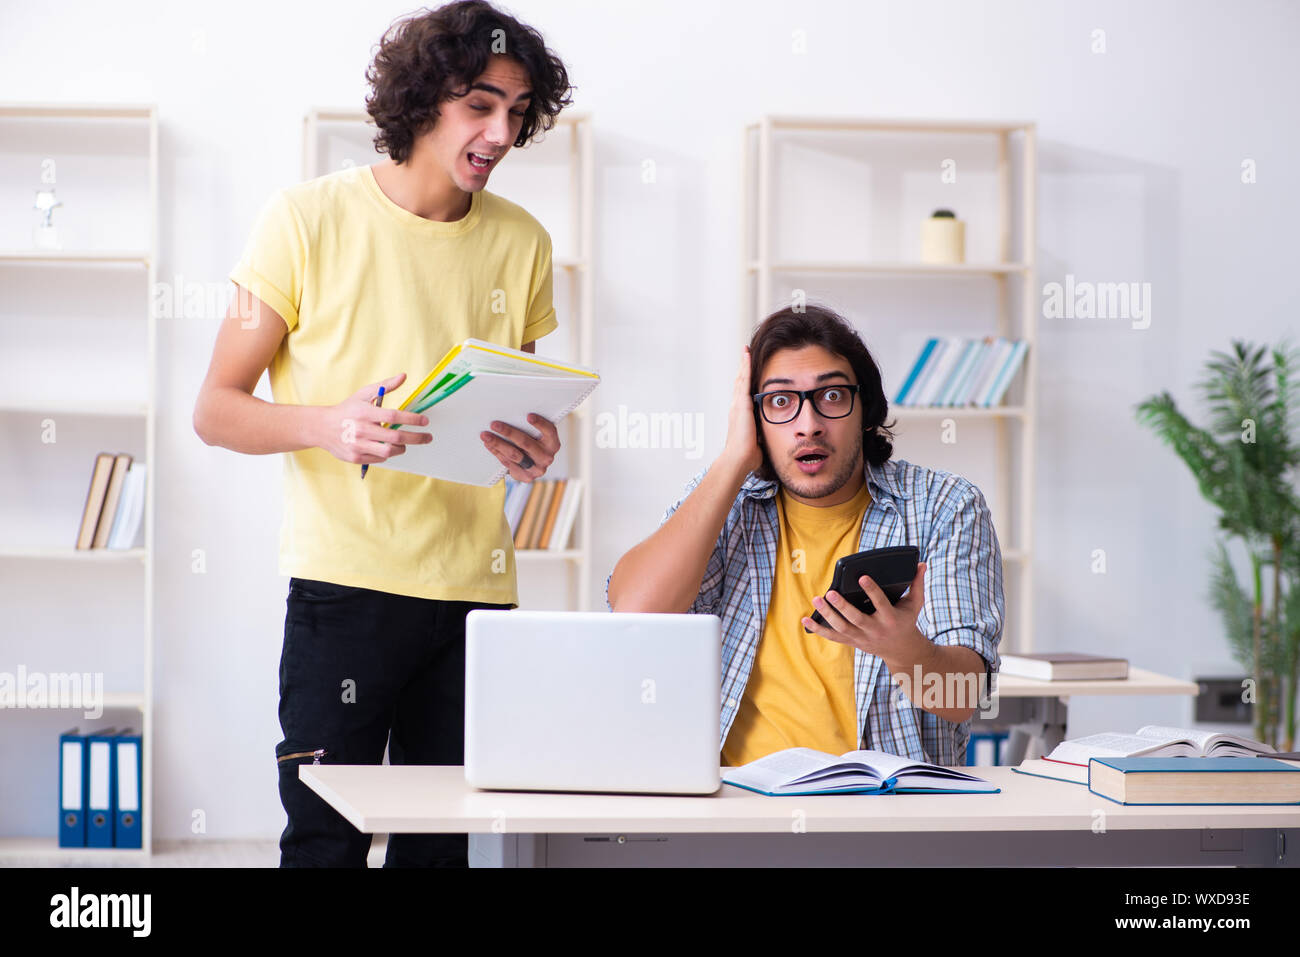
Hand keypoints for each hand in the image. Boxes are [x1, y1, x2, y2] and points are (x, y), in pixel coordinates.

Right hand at [316, 373, 430, 464]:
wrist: (322, 427)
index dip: (412, 419)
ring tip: (404, 443)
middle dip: (416, 438)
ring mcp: (358, 445)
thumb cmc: (347, 410)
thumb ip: (385, 386)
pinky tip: (387, 447)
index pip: (393, 415)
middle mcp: (361, 429)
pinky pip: (380, 458)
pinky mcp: (355, 457)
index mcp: (364, 412)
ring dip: (402, 447)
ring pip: (389, 451)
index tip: (425, 421)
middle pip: (396, 437)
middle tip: (427, 437)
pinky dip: (387, 453)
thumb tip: (403, 376)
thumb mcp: (363, 394)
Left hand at [480, 413, 559, 481]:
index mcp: (553, 444)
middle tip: (494, 424)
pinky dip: (496, 452)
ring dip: (498, 443)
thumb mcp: (536, 435)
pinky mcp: (526, 476)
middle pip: (526, 443)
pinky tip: (489, 445)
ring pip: (514, 454)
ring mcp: (537, 468)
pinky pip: (508, 463)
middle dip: (509, 432)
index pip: (550, 432)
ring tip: (485, 435)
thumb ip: (529, 427)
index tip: (528, 416)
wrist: (532, 466)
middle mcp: (547, 457)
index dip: (540, 424)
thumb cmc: (533, 443)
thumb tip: (510, 412)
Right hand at [721, 346, 761, 473]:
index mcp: (740, 415)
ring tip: (745, 351)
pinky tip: (747, 356)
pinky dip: (745, 367)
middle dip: (742, 368)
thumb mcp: (757, 442)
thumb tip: (767, 439)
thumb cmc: (747, 456)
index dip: (744, 381)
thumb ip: (761, 436)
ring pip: (740, 378)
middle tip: (744, 354)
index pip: (742, 394)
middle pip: (739, 382)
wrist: (738, 459)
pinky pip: (744, 380)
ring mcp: (737, 404)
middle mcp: (736, 407)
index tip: (746, 371)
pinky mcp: (741, 403)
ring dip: (743, 364)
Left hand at [802, 561, 929, 672]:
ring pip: (842, 628)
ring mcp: (862, 637)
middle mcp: (875, 630)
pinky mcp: (852, 642)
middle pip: (856, 619)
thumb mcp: (915, 604)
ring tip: (817, 599)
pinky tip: (805, 619)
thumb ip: (917, 583)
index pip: (880, 603)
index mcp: (890, 618)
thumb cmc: (906, 621)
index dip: (872, 590)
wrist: (902, 651)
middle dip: (842, 606)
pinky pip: (833, 636)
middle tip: (830, 593)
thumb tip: (921, 563)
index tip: (862, 577)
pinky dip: (818, 629)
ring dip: (827, 615)